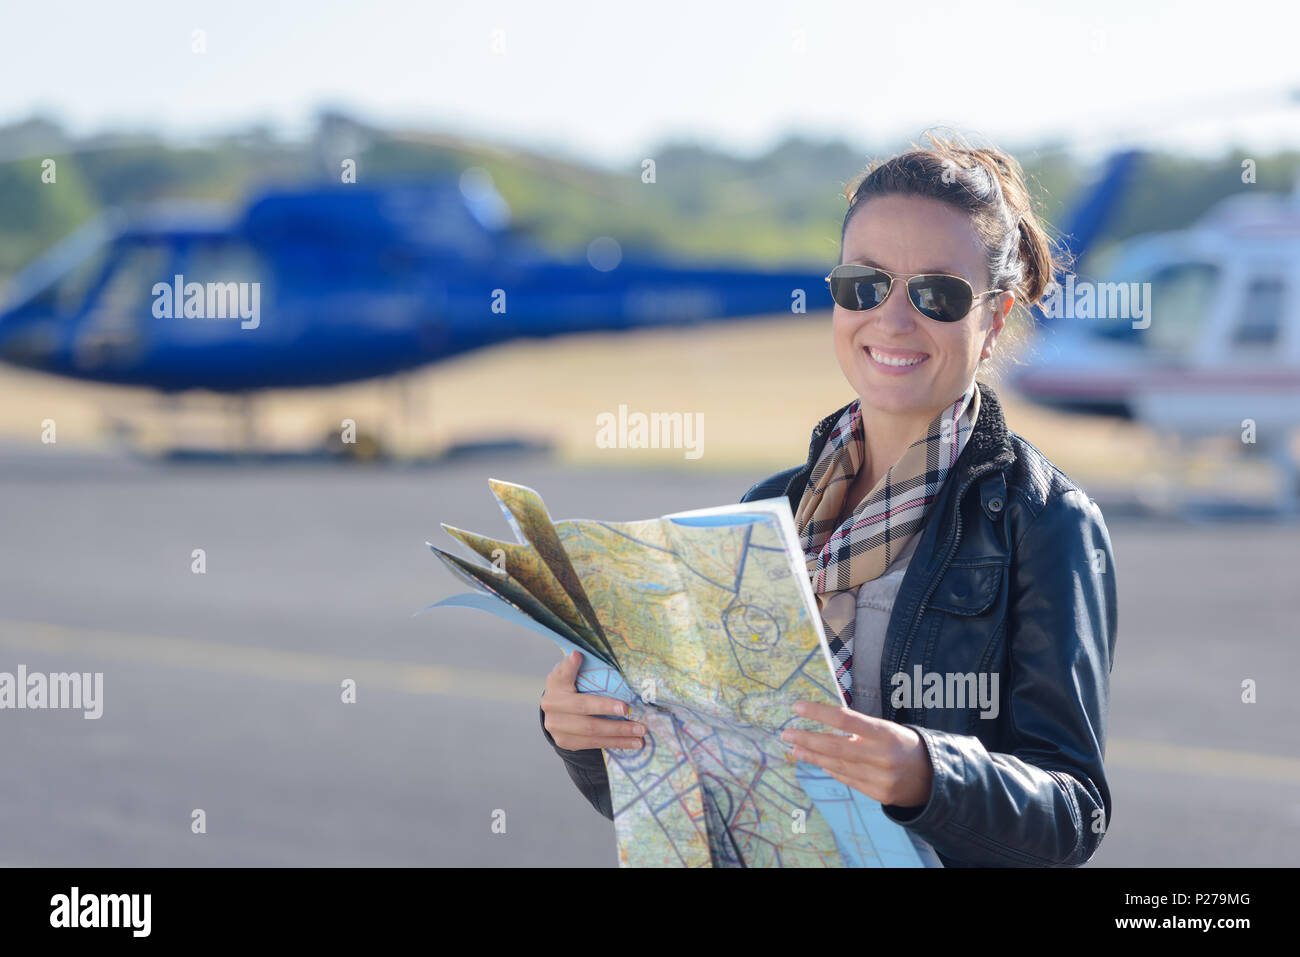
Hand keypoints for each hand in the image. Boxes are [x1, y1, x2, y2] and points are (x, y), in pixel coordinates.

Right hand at [541, 650, 644, 751]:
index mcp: (555, 685)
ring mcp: (557, 727)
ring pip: (592, 731)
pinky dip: (616, 743)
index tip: (580, 657)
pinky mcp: (566, 742)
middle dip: (607, 708)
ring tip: (640, 732)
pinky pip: (595, 744)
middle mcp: (552, 707)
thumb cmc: (571, 689)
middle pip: (583, 707)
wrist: (558, 714)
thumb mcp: (571, 674)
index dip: (571, 666)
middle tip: (630, 710)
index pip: (563, 674)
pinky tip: (633, 742)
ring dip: (619, 732)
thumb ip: (575, 666)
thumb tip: (579, 653)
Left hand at [781, 700, 933, 807]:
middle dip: (807, 739)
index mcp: (884, 733)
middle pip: (835, 746)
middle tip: (787, 733)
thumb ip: (860, 728)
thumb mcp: (888, 728)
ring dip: (813, 756)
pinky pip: (847, 779)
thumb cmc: (905, 745)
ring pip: (837, 765)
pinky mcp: (878, 794)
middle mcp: (881, 756)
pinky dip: (831, 769)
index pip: (845, 719)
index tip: (798, 707)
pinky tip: (818, 761)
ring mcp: (879, 778)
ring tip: (795, 748)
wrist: (935, 777)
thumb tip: (827, 725)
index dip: (819, 712)